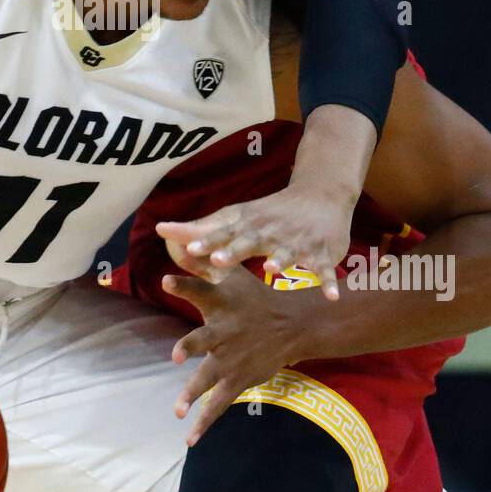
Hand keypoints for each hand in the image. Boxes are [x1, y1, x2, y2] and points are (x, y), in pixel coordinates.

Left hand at [157, 184, 352, 301]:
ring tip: (272, 269)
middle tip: (219, 260)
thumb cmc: (268, 213)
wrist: (320, 196)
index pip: (223, 234)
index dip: (206, 241)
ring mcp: (296, 242)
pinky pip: (323, 269)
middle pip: (250, 241)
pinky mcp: (320, 253)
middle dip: (235, 250)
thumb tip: (161, 229)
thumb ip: (200, 228)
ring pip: (287, 252)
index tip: (189, 248)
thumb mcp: (236, 217)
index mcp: (247, 225)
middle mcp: (270, 232)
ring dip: (280, 260)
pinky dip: (327, 280)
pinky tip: (328, 295)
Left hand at [164, 265, 304, 444]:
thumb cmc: (254, 295)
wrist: (293, 325)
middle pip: (205, 338)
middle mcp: (224, 330)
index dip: (184, 284)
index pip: (200, 289)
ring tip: (177, 409)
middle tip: (178, 355)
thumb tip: (176, 239)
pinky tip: (189, 438)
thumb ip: (202, 262)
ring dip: (193, 392)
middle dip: (191, 346)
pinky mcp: (239, 379)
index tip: (165, 280)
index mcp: (221, 302)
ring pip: (210, 377)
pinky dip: (204, 422)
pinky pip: (219, 403)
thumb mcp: (232, 274)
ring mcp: (232, 357)